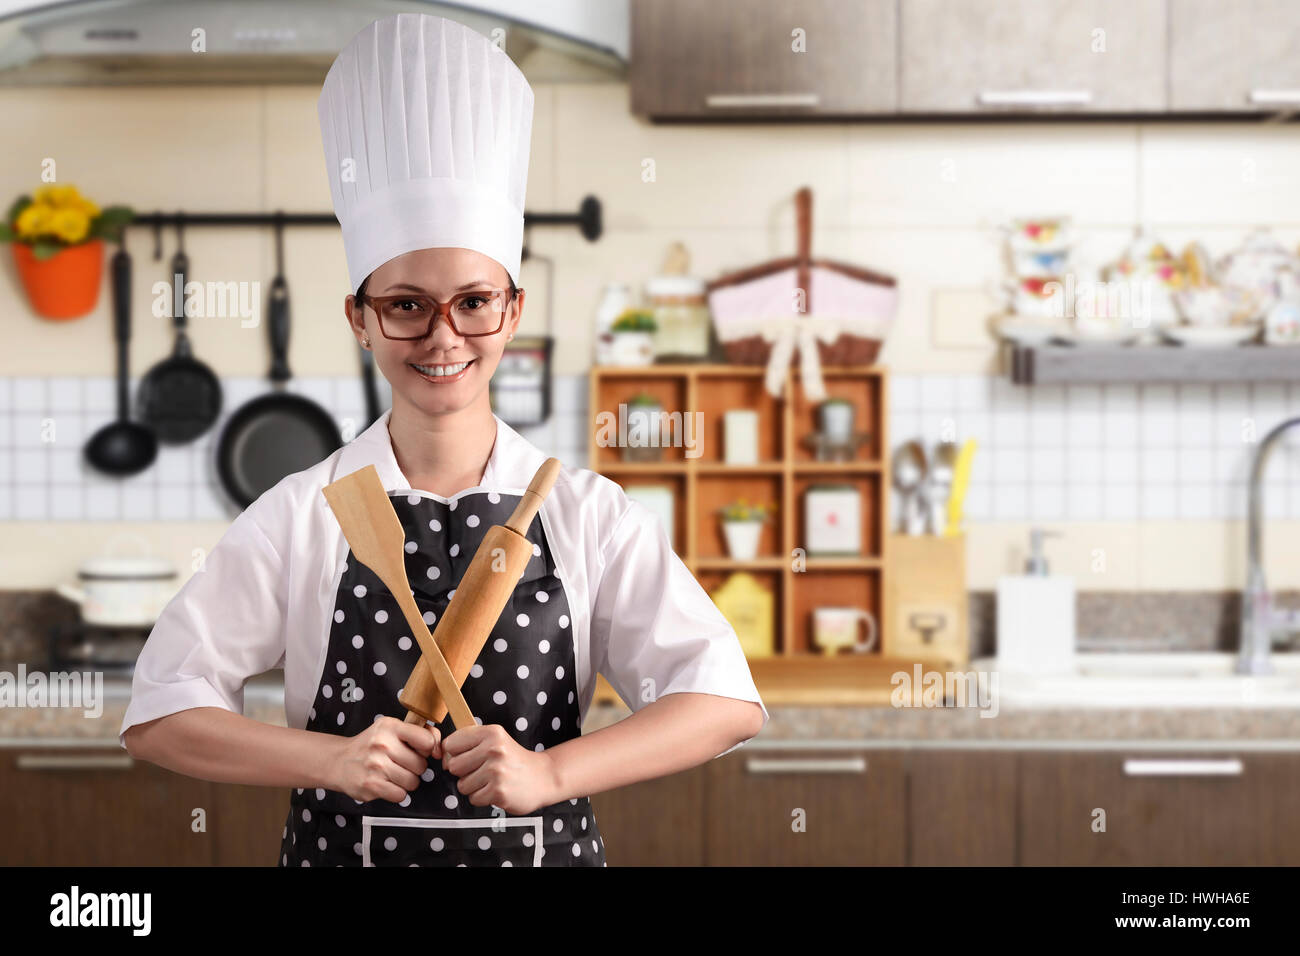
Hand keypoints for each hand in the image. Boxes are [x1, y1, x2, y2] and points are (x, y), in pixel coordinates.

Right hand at [328, 716, 441, 803]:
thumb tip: (438, 748)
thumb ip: (418, 733)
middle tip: (401, 764)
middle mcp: (382, 745)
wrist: (339, 761)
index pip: (426, 740)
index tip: (421, 751)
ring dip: (407, 781)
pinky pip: (401, 795)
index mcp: (390, 727)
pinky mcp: (371, 785)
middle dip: (415, 768)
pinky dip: (397, 793)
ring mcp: (376, 766)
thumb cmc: (371, 745)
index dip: (428, 749)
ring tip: (393, 774)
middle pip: (421, 765)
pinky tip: (387, 784)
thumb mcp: (391, 729)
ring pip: (413, 782)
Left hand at [441, 724, 561, 814]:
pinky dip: (483, 798)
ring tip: (491, 780)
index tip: (467, 757)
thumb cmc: (513, 759)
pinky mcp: (498, 791)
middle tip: (482, 770)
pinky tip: (497, 790)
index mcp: (491, 732)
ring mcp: (496, 771)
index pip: (451, 744)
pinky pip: (474, 799)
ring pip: (462, 785)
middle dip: (464, 772)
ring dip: (474, 787)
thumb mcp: (495, 740)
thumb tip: (442, 756)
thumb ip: (469, 742)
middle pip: (454, 766)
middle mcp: (493, 749)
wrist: (543, 777)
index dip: (454, 753)